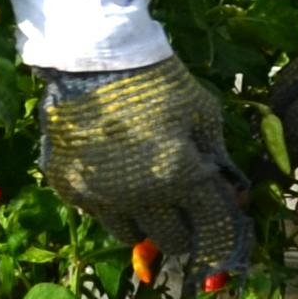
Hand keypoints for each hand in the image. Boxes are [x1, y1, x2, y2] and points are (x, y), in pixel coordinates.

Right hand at [38, 56, 259, 291]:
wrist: (93, 57)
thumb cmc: (159, 82)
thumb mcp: (203, 115)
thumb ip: (217, 159)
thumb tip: (229, 193)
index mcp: (180, 177)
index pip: (213, 228)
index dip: (224, 235)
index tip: (224, 235)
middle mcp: (140, 196)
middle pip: (172, 241)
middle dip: (184, 229)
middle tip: (182, 210)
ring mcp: (99, 195)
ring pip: (129, 235)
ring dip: (144, 221)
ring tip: (143, 194)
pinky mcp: (68, 187)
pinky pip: (96, 212)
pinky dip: (109, 203)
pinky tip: (112, 176)